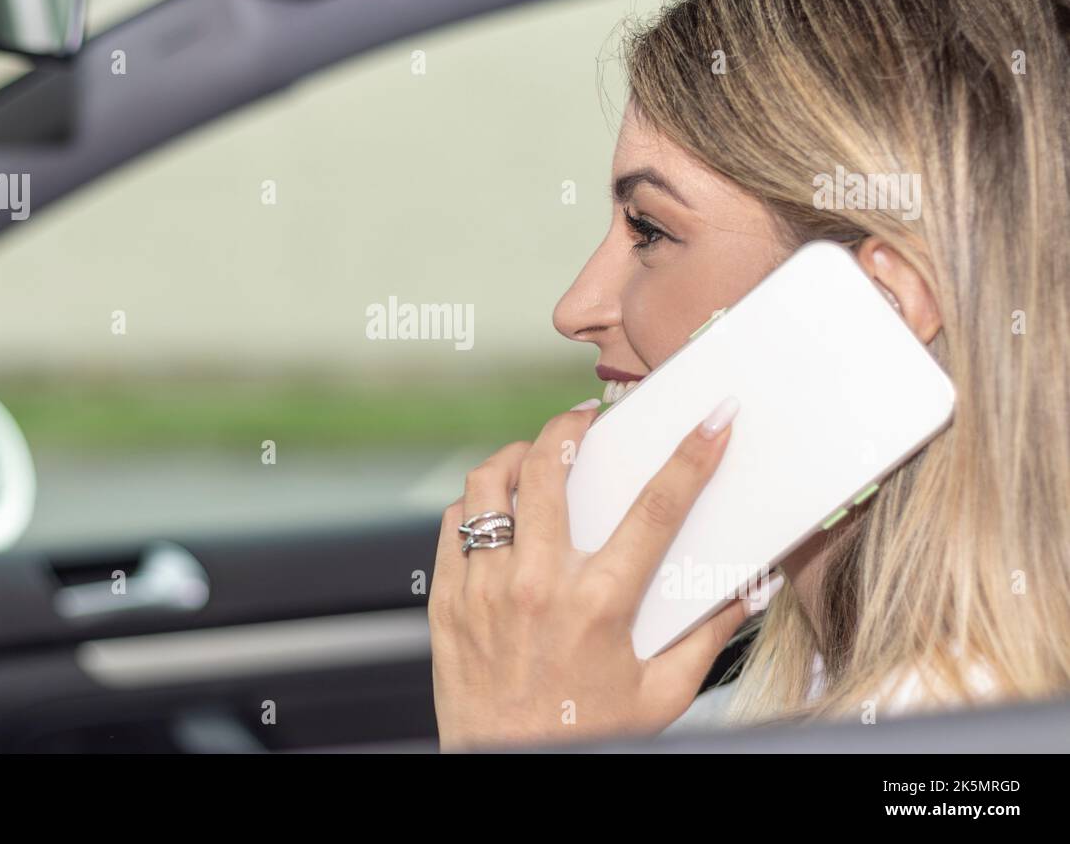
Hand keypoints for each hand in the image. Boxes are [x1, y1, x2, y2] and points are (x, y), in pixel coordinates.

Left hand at [429, 396, 777, 749]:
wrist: (508, 773)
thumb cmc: (584, 735)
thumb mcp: (660, 695)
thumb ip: (705, 637)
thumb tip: (743, 590)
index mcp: (599, 605)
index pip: (656, 509)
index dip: (692, 456)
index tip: (713, 421)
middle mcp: (537, 586)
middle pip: (551, 468)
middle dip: (573, 425)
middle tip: (586, 419)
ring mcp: (484, 588)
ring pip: (488, 484)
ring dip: (515, 456)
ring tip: (534, 456)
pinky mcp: (447, 599)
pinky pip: (453, 524)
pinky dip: (474, 503)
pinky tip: (495, 508)